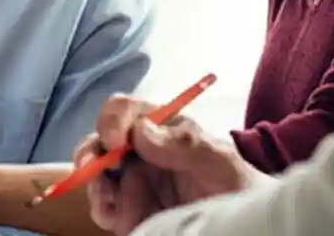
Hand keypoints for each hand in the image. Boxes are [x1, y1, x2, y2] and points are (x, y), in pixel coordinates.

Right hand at [75, 96, 270, 235]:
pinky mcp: (129, 209)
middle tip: (89, 168)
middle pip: (100, 140)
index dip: (113, 120)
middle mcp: (139, 150)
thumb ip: (187, 144)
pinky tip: (122, 220)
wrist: (244, 224)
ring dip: (95, 187)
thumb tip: (141, 131)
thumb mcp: (221, 161)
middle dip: (88, 153)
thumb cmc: (237, 184)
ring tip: (110, 204)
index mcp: (160, 128)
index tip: (115, 141)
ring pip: (96, 175)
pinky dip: (105, 212)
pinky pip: (105, 208)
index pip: (125, 110)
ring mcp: (132, 180)